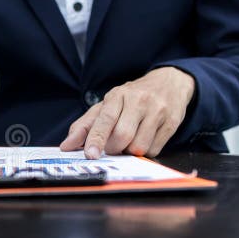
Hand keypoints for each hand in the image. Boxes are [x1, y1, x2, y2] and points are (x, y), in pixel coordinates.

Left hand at [59, 67, 195, 157]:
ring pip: (139, 147)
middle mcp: (138, 101)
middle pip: (122, 136)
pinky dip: (145, 152)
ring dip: (130, 152)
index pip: (105, 119)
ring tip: (130, 140)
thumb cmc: (132, 98)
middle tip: (113, 146)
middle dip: (114, 148)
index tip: (90, 154)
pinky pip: (154, 150)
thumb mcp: (106, 105)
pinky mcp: (172, 122)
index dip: (96, 139)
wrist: (169, 82)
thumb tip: (66, 146)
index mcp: (118, 95)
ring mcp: (157, 111)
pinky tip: (145, 139)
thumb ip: (85, 125)